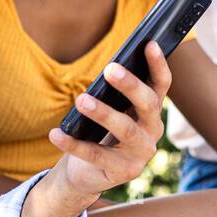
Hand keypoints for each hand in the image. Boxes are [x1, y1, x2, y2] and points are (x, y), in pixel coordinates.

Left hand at [46, 42, 171, 197]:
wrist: (88, 173)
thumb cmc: (100, 132)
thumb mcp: (110, 110)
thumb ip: (113, 93)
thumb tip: (108, 70)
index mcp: (151, 112)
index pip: (161, 84)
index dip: (158, 64)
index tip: (150, 43)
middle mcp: (152, 132)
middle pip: (149, 105)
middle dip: (130, 85)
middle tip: (109, 69)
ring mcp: (140, 154)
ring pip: (126, 130)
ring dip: (103, 113)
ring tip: (82, 100)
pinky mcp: (122, 172)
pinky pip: (96, 155)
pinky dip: (74, 144)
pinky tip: (56, 134)